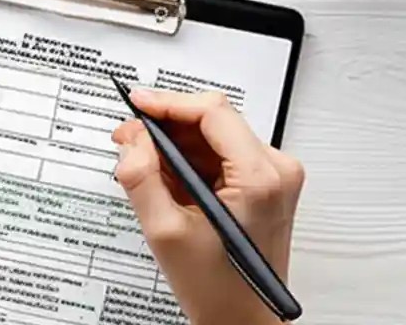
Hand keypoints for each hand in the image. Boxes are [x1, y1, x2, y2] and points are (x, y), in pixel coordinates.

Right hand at [112, 90, 304, 324]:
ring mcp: (273, 177)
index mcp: (259, 179)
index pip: (212, 112)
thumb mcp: (165, 232)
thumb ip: (141, 178)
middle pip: (213, 119)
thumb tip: (133, 140)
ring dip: (175, 143)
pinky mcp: (264, 184)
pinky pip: (220, 153)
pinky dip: (189, 159)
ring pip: (214, 134)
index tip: (137, 104)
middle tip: (129, 140)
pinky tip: (168, 180)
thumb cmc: (219, 289)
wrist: (243, 319)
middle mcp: (276, 171)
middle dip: (166, 125)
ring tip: (145, 168)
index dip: (168, 102)